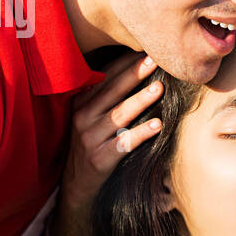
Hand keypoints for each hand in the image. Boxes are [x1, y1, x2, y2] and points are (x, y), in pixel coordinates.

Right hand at [55, 53, 164, 235]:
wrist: (76, 187)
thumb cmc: (91, 145)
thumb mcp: (91, 118)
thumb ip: (107, 97)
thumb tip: (136, 68)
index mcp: (81, 103)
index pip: (105, 77)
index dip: (125, 63)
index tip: (146, 48)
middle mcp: (82, 118)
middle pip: (111, 92)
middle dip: (134, 74)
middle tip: (155, 59)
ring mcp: (89, 139)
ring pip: (119, 116)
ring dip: (140, 101)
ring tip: (159, 88)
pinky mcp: (99, 159)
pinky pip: (123, 144)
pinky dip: (141, 134)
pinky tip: (157, 126)